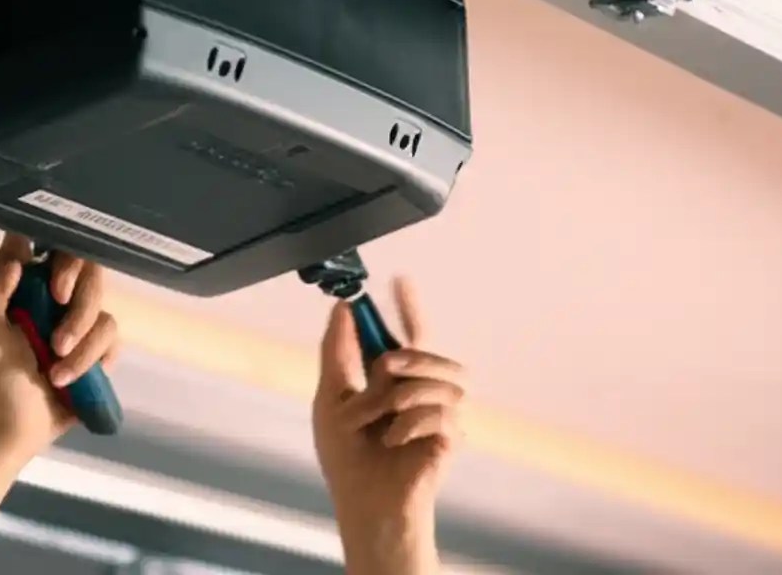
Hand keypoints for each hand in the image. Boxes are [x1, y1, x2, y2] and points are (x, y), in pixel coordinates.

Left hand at [0, 233, 119, 459]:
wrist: (12, 429)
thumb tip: (18, 247)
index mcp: (26, 282)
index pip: (54, 244)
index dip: (65, 255)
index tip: (55, 287)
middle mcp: (56, 295)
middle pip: (90, 273)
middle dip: (79, 309)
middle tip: (56, 340)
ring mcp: (80, 322)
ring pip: (103, 311)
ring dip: (81, 345)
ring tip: (56, 372)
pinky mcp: (98, 349)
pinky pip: (111, 340)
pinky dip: (90, 362)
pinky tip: (68, 380)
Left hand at [312, 278, 465, 574]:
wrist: (363, 501)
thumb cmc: (348, 456)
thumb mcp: (331, 399)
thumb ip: (337, 353)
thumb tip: (340, 308)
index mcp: (393, 378)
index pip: (407, 333)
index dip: (407, 306)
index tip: (399, 280)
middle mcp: (421, 390)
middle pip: (432, 350)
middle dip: (410, 353)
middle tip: (386, 365)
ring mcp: (439, 412)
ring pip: (442, 379)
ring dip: (407, 393)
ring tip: (384, 417)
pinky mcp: (451, 437)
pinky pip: (442, 413)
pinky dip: (410, 424)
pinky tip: (393, 440)